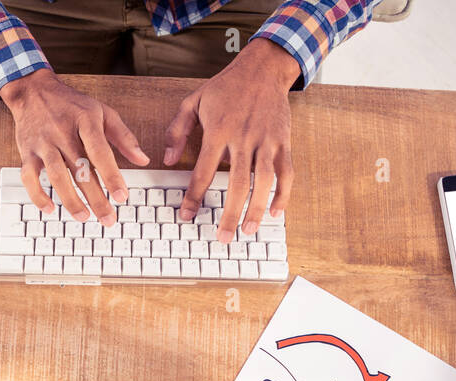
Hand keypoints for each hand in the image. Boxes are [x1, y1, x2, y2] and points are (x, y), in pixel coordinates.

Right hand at [1, 69, 149, 225]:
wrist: (33, 91)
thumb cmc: (72, 105)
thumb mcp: (102, 112)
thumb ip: (124, 137)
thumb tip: (143, 160)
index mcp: (85, 120)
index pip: (100, 151)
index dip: (111, 175)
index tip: (121, 196)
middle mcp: (62, 131)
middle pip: (80, 169)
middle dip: (95, 198)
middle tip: (108, 219)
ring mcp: (43, 143)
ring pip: (56, 176)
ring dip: (70, 200)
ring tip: (84, 217)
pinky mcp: (27, 152)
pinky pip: (29, 177)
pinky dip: (38, 195)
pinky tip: (50, 209)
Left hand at [163, 39, 297, 242]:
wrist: (263, 68)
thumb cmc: (226, 87)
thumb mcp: (194, 101)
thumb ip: (177, 130)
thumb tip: (168, 159)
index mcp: (219, 130)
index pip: (204, 171)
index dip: (194, 196)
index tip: (187, 215)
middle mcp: (244, 138)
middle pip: (237, 183)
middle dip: (230, 213)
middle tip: (223, 237)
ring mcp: (266, 141)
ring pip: (264, 181)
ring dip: (257, 208)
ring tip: (248, 230)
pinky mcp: (283, 141)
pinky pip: (286, 172)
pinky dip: (283, 194)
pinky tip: (276, 212)